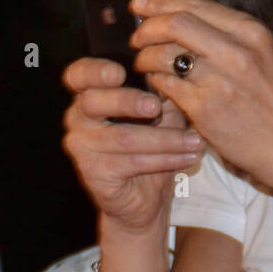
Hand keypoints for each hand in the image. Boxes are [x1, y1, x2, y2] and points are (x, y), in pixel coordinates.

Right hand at [62, 57, 204, 233]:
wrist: (143, 200)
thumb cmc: (150, 150)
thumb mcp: (160, 117)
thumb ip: (162, 95)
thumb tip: (177, 73)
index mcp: (90, 96)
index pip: (78, 76)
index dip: (93, 71)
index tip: (119, 73)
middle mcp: (78, 119)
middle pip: (93, 102)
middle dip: (127, 102)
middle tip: (156, 106)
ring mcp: (82, 146)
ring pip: (123, 137)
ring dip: (164, 139)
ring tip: (195, 141)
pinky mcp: (93, 172)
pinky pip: (131, 162)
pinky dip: (165, 159)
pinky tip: (188, 157)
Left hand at [129, 0, 272, 203]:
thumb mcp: (261, 57)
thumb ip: (224, 37)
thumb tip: (177, 20)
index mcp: (250, 32)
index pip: (194, 5)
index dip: (158, 2)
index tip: (138, 5)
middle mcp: (236, 50)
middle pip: (173, 23)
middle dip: (146, 29)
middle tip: (136, 40)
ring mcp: (219, 78)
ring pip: (162, 54)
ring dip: (144, 59)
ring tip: (145, 67)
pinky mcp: (205, 107)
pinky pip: (163, 85)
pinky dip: (153, 84)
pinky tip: (157, 89)